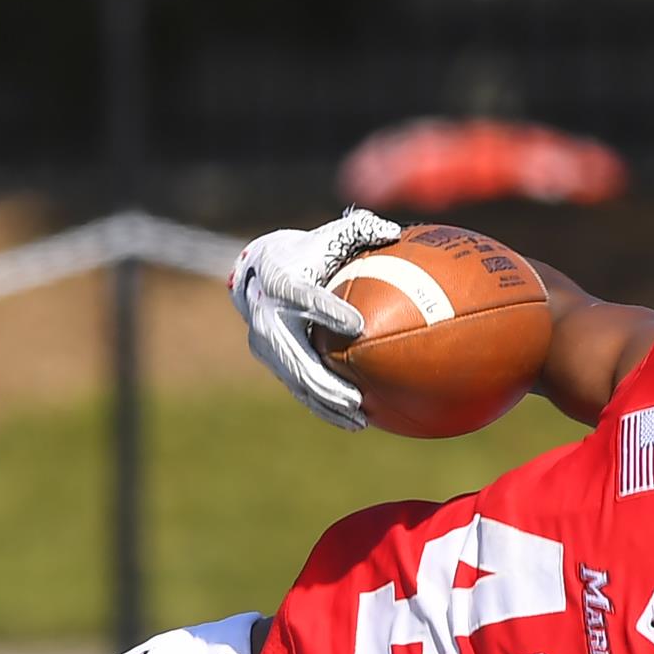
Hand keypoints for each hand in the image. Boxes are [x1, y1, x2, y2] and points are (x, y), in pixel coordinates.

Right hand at [228, 207, 399, 429]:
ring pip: (297, 381)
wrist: (259, 270)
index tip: (357, 326)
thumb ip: (359, 230)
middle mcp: (267, 315)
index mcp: (281, 280)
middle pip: (296, 356)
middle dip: (326, 380)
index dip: (329, 312)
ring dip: (328, 403)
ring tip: (360, 419)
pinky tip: (353, 422)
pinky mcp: (271, 361)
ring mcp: (265, 343)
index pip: (305, 297)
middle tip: (358, 397)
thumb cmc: (307, 251)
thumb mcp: (329, 236)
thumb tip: (395, 232)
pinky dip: (324, 407)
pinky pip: (298, 389)